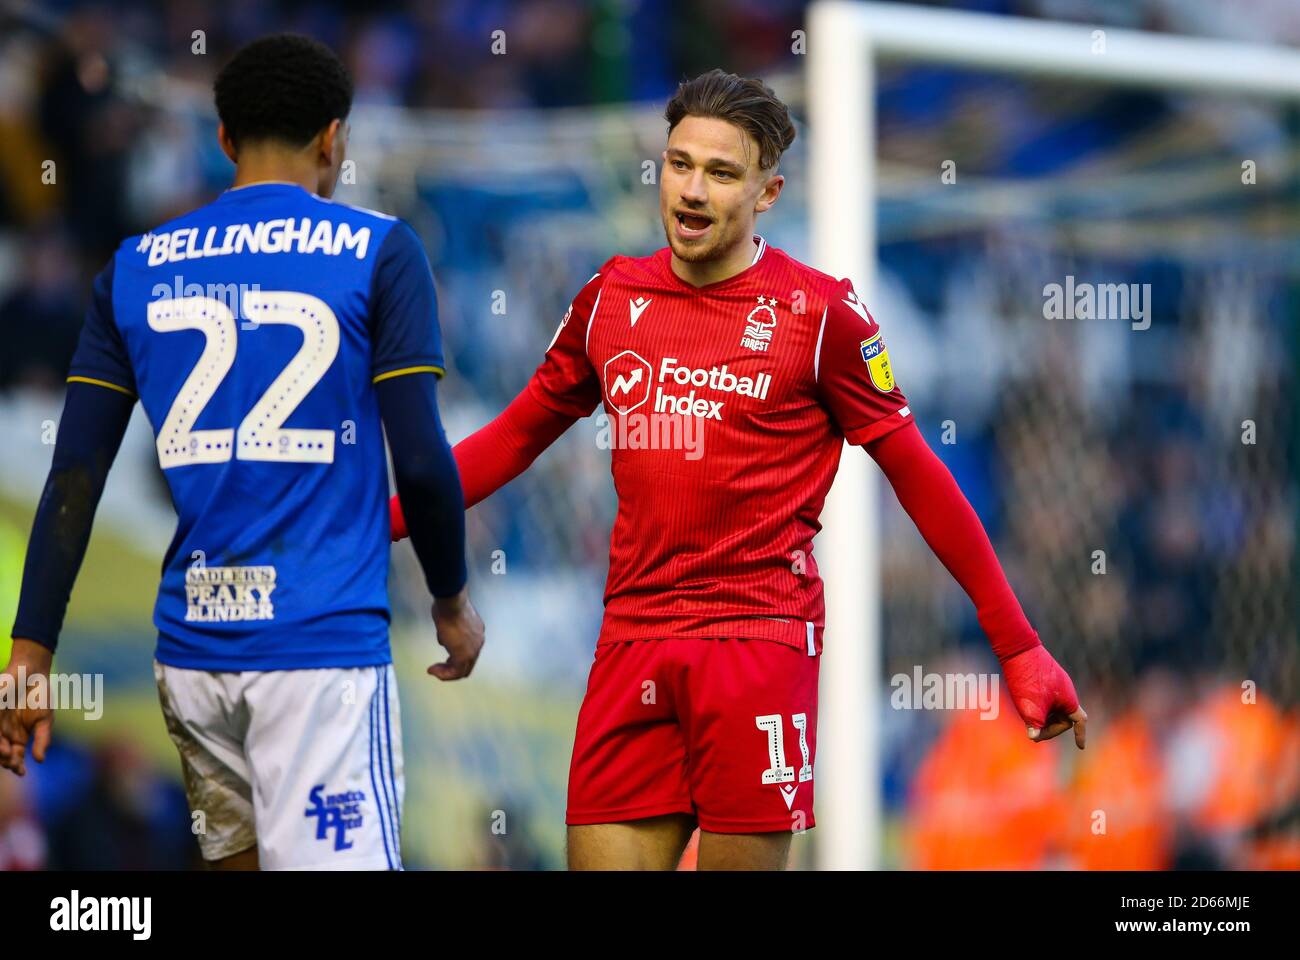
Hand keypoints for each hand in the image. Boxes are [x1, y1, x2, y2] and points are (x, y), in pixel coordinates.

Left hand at [0, 639, 54, 776]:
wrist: (32, 674)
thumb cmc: (40, 696)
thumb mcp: (46, 720)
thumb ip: (42, 739)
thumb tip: (40, 761)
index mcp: (19, 738)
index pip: (15, 757)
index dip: (17, 766)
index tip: (22, 772)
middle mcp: (6, 735)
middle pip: (3, 754)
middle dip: (7, 761)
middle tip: (13, 762)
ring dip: (0, 752)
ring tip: (7, 754)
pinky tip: (3, 745)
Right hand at [427, 586, 483, 680]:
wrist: (452, 604)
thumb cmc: (449, 605)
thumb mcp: (449, 619)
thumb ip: (449, 631)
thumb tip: (444, 639)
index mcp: (477, 632)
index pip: (469, 651)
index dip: (456, 657)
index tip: (444, 659)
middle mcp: (478, 642)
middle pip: (467, 663)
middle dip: (451, 667)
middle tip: (438, 669)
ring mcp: (473, 650)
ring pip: (462, 670)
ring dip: (446, 673)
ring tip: (434, 671)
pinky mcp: (464, 656)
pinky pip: (455, 672)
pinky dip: (443, 674)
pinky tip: (433, 670)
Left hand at [1001, 644, 1086, 748]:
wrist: (1018, 649)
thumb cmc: (1028, 679)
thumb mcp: (1030, 707)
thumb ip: (1034, 725)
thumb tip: (1033, 737)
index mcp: (1069, 699)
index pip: (1079, 722)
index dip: (1080, 735)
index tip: (1080, 747)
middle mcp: (1066, 690)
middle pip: (1064, 718)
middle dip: (1050, 728)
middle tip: (1034, 734)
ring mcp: (1057, 683)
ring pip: (1053, 708)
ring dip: (1044, 718)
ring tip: (1028, 721)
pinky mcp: (1046, 677)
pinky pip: (1047, 697)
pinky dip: (1039, 707)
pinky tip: (1026, 708)